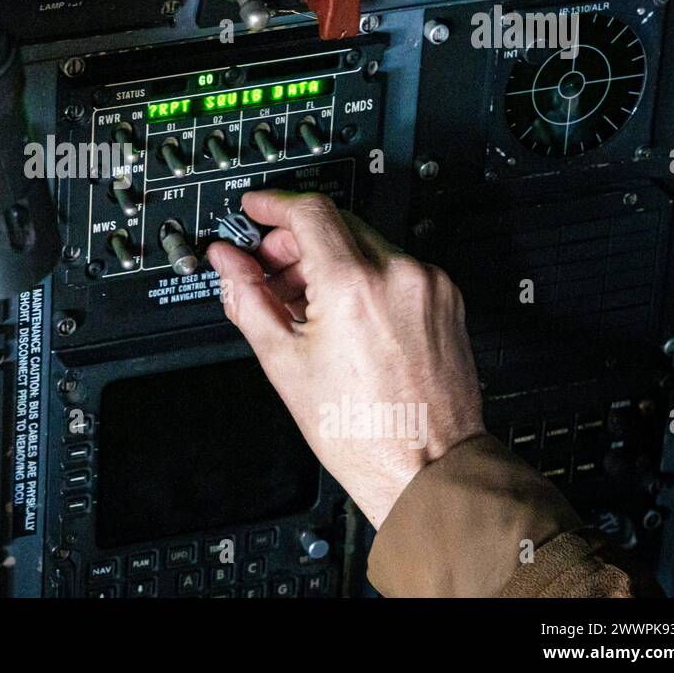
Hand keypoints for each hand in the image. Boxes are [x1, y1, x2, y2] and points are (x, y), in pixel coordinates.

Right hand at [207, 190, 485, 527]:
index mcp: (355, 285)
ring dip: (329, 259)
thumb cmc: (362, 432)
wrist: (426, 469)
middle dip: (296, 240)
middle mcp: (400, 275)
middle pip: (336, 223)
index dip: (273, 204)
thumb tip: (227, 262)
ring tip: (305, 303)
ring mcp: (429, 286)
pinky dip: (363, 277)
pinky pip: (394, 268)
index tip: (256, 208)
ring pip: (366, 245)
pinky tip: (342, 315)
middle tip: (270, 269)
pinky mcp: (446, 300)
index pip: (309, 210)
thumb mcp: (283, 360)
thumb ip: (247, 297)